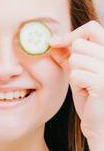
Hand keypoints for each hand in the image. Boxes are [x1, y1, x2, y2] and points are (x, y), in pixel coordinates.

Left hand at [50, 20, 103, 143]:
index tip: (55, 43)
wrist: (101, 123)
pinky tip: (87, 92)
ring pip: (76, 59)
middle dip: (73, 60)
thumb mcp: (78, 72)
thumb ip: (68, 56)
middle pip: (80, 44)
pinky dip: (76, 83)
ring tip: (86, 85)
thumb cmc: (91, 98)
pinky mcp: (103, 82)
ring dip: (75, 73)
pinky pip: (76, 74)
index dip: (72, 34)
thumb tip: (52, 40)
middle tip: (82, 76)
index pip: (92, 28)